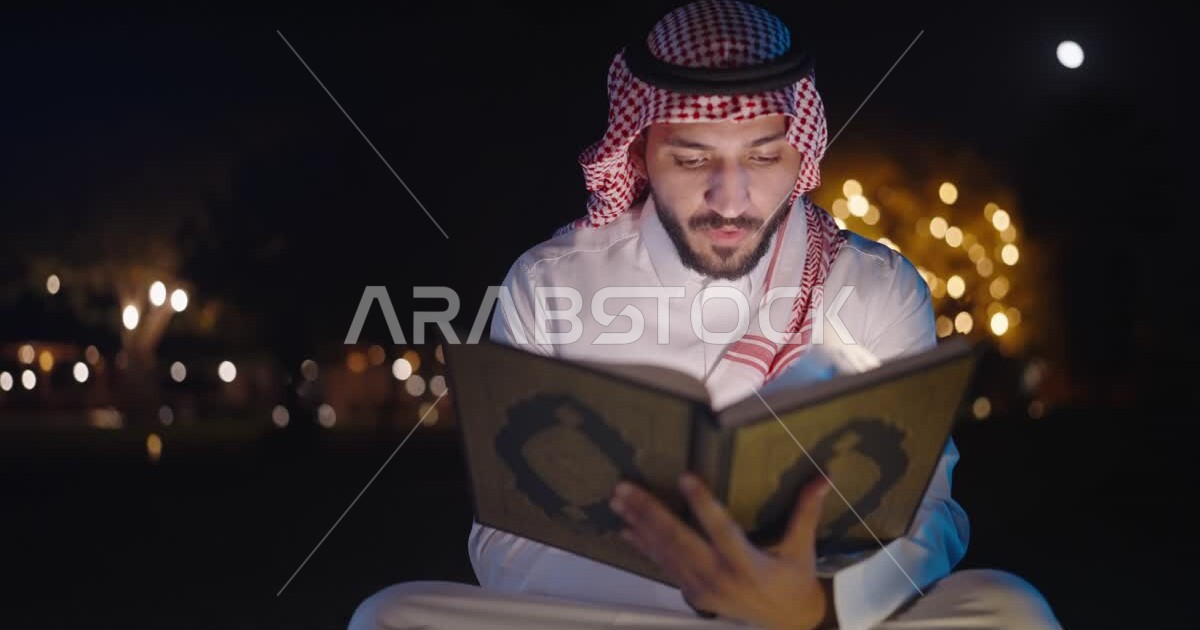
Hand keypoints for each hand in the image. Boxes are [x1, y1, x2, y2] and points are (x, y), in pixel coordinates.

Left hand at [610, 473, 833, 629]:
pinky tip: (627, 528)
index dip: (701, 504)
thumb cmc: (794, 580)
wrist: (786, 625)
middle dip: (649, 512)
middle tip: (625, 488)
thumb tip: (824, 476)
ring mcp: (702, 588)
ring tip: (618, 499)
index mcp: (748, 564)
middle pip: (679, 540)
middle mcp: (720, 577)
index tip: (683, 477)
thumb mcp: (801, 548)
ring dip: (639, 524)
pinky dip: (645, 546)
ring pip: (665, 552)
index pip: (721, 529)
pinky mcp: (693, 594)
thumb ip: (806, 511)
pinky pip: (664, 566)